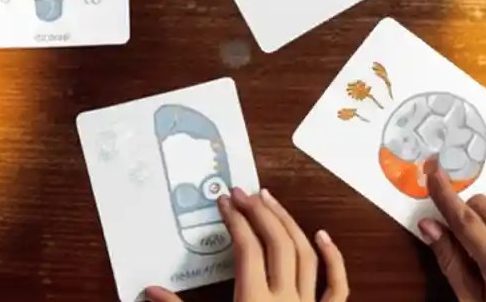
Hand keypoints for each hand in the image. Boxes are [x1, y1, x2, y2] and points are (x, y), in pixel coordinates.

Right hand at [144, 188, 348, 301]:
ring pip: (306, 254)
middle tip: (243, 194)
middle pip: (277, 242)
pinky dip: (333, 258)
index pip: (246, 248)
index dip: (235, 220)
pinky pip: (337, 287)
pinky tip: (322, 235)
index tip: (224, 202)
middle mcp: (285, 301)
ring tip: (271, 201)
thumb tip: (148, 291)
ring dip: (289, 223)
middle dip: (260, 212)